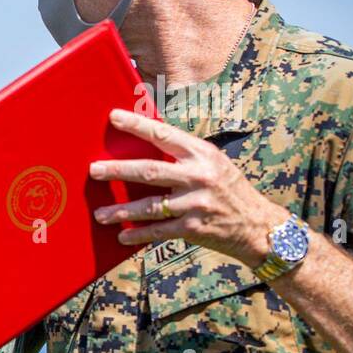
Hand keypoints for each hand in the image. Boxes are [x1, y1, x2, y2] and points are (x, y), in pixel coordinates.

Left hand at [89, 109, 287, 266]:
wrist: (258, 225)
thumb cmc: (229, 189)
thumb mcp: (214, 164)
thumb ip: (184, 157)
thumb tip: (146, 145)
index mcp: (203, 154)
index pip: (165, 135)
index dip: (138, 125)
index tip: (114, 117)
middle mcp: (200, 176)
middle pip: (150, 171)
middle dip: (118, 170)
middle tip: (94, 170)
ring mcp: (197, 203)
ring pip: (150, 205)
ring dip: (122, 210)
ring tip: (100, 214)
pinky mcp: (194, 228)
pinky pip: (159, 231)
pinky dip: (138, 234)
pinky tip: (122, 235)